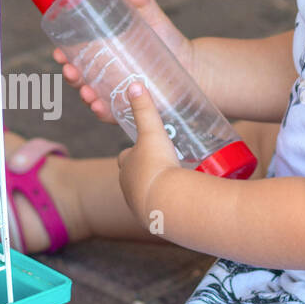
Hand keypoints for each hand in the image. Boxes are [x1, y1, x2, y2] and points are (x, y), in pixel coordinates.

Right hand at [53, 0, 196, 122]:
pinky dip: (102, 111)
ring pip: (92, 95)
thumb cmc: (171, 43)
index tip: (57, 51)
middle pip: (80, 76)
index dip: (64, 53)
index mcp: (107, 52)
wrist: (194, 68)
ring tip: (85, 91)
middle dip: (71, 75)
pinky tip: (98, 106)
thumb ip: (144, 4)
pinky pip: (111, 112)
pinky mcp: (130, 107)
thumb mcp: (155, 21)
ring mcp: (117, 91)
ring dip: (84, 94)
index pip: (78, 54)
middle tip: (69, 69)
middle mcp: (107, 73)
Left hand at [116, 82, 179, 224]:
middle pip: (136, 177)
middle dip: (146, 171)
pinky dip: (166, 204)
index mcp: (126, 166)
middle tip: (164, 165)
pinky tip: (178, 201)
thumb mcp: (152, 132)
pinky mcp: (154, 219)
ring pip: (146, 194)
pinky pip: (159, 210)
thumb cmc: (157, 165)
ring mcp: (140, 204)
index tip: (147, 148)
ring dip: (157, 189)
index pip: (126, 157)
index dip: (135, 151)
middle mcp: (129, 187)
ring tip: (173, 183)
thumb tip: (135, 84)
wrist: (166, 204)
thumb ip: (145, 110)